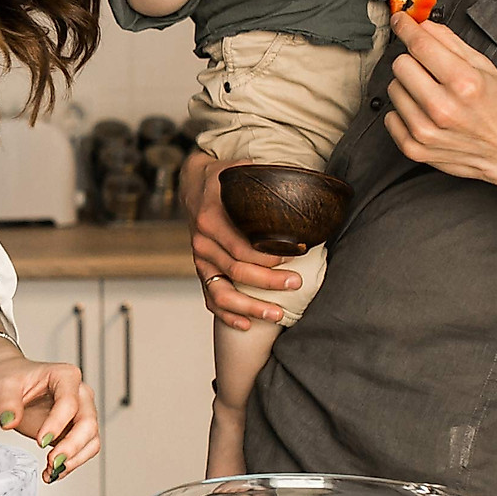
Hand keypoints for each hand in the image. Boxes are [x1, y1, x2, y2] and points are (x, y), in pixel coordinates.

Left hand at [0, 343, 99, 482]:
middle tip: (52, 461)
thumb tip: (9, 422)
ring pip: (91, 440)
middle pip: (88, 423)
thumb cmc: (13, 379)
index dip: (57, 423)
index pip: (69, 402)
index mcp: (66, 376)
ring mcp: (81, 414)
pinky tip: (52, 472)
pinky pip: (82, 451)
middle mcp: (79, 395)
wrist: (11, 386)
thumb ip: (7, 403)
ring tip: (51, 471)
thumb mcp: (4, 386)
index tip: (40, 440)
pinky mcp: (76, 432)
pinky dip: (71, 464)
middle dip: (72, 446)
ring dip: (75, 460)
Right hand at [181, 151, 302, 330]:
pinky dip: (227, 314)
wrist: (195, 185)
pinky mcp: (201, 270)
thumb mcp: (240, 171)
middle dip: (269, 282)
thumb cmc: (225, 180)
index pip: (241, 245)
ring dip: (250, 307)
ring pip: (222, 292)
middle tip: (296, 283)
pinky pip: (211, 298)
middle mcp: (202, 241)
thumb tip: (302, 179)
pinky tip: (245, 324)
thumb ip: (265, 177)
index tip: (296, 255)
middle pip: (236, 270)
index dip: (269, 256)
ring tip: (277, 314)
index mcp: (212, 217)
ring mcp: (200, 258)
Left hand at [384, 12, 496, 185]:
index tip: (400, 20)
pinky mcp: (414, 149)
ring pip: (393, 89)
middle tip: (430, 69)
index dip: (406, 27)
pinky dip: (404, 112)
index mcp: (464, 83)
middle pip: (400, 65)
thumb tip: (423, 24)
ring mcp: (426, 131)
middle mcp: (442, 109)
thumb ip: (451, 43)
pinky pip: (390, 117)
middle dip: (413, 61)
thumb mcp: (485, 68)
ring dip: (408, 87)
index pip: (420, 45)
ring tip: (432, 95)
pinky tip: (425, 114)